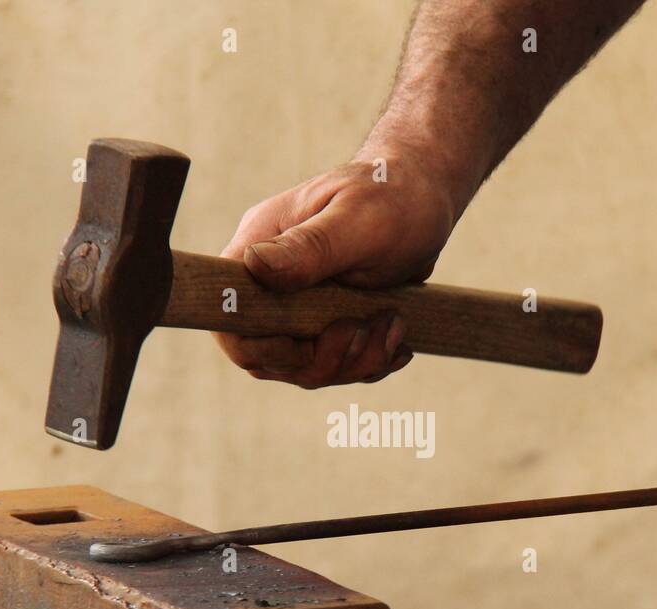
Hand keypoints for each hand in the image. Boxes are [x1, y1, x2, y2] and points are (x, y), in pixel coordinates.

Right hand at [214, 153, 461, 387]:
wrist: (427, 194)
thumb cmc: (393, 195)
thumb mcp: (359, 220)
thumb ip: (309, 246)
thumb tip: (255, 266)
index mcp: (262, 244)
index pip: (229, 315)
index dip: (260, 347)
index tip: (308, 343)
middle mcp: (271, 278)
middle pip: (269, 355)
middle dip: (322, 360)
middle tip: (367, 327)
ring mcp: (299, 302)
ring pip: (306, 366)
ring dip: (354, 361)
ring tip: (393, 323)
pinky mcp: (327, 319)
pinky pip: (336, 362)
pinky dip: (369, 361)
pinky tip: (397, 337)